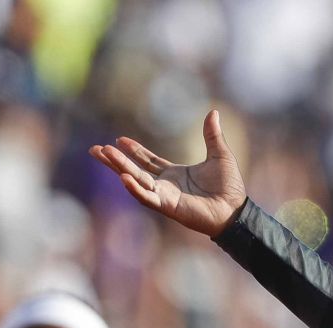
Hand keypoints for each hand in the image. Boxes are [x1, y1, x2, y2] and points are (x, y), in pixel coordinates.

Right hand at [89, 110, 245, 237]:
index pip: (148, 161)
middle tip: (96, 149)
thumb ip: (212, 135)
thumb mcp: (220, 155)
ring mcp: (165, 197)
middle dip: (115, 160)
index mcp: (175, 175)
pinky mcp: (168, 206)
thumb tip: (214, 112)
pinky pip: (147, 198)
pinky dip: (135, 188)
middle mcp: (166, 186)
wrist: (235, 210)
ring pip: (136, 181)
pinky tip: (123, 177)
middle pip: (134, 170)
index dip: (134, 151)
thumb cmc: (229, 187)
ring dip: (119, 168)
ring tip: (103, 154)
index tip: (119, 139)